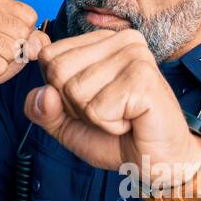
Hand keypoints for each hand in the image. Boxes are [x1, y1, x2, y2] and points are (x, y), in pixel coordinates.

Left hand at [24, 28, 200, 184]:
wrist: (158, 160)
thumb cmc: (118, 138)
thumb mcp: (68, 125)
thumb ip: (42, 109)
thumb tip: (41, 93)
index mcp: (101, 41)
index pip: (48, 57)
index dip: (59, 93)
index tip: (92, 102)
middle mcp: (120, 39)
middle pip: (58, 71)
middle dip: (75, 106)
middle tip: (109, 112)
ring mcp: (134, 55)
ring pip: (76, 91)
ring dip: (95, 118)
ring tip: (122, 116)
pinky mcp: (143, 77)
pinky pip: (98, 108)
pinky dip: (110, 126)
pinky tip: (132, 121)